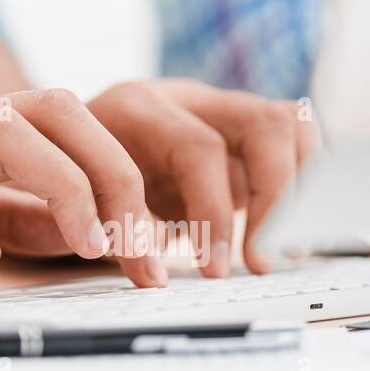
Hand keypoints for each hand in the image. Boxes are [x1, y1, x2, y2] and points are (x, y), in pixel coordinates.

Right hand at [0, 90, 163, 300]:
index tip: (157, 255)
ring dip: (63, 188)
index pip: (77, 125)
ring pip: (2, 131)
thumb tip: (92, 231)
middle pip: (59, 112)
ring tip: (91, 248)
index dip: (130, 182)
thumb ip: (15, 209)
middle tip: (145, 256)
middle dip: (119, 179)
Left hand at [87, 79, 321, 275]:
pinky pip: (295, 139)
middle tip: (260, 261)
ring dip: (299, 189)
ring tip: (287, 249)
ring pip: (290, 125)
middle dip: (273, 199)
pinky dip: (305, 182)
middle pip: (264, 124)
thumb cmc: (71, 184)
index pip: (199, 149)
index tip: (215, 269)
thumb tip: (157, 272)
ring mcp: (219, 109)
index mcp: (138, 107)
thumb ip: (120, 230)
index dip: (213, 213)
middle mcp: (186, 98)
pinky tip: (291, 231)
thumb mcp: (78, 207)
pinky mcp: (241, 133)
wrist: (64, 154)